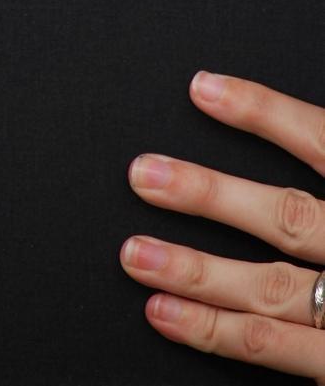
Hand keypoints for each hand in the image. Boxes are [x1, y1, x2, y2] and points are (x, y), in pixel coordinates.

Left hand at [121, 71, 324, 381]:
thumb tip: (304, 121)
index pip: (324, 144)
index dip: (264, 113)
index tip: (203, 88)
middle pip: (288, 218)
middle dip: (211, 196)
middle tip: (144, 174)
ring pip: (272, 290)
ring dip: (197, 272)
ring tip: (134, 253)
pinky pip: (279, 352)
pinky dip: (219, 335)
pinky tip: (166, 314)